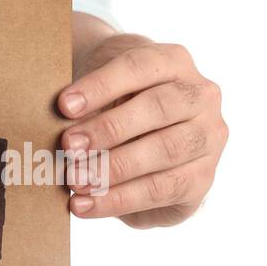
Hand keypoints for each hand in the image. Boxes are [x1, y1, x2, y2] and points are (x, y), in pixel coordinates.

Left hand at [57, 37, 227, 227]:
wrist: (142, 130)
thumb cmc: (113, 99)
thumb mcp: (100, 91)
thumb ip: (85, 106)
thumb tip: (57, 132)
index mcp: (172, 60)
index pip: (138, 66)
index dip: (101, 86)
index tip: (64, 105)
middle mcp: (200, 95)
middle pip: (157, 108)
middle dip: (108, 129)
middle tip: (67, 146)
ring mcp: (209, 137)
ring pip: (165, 150)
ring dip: (114, 168)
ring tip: (74, 180)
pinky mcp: (203, 176)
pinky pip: (164, 189)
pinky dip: (120, 199)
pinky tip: (86, 205)